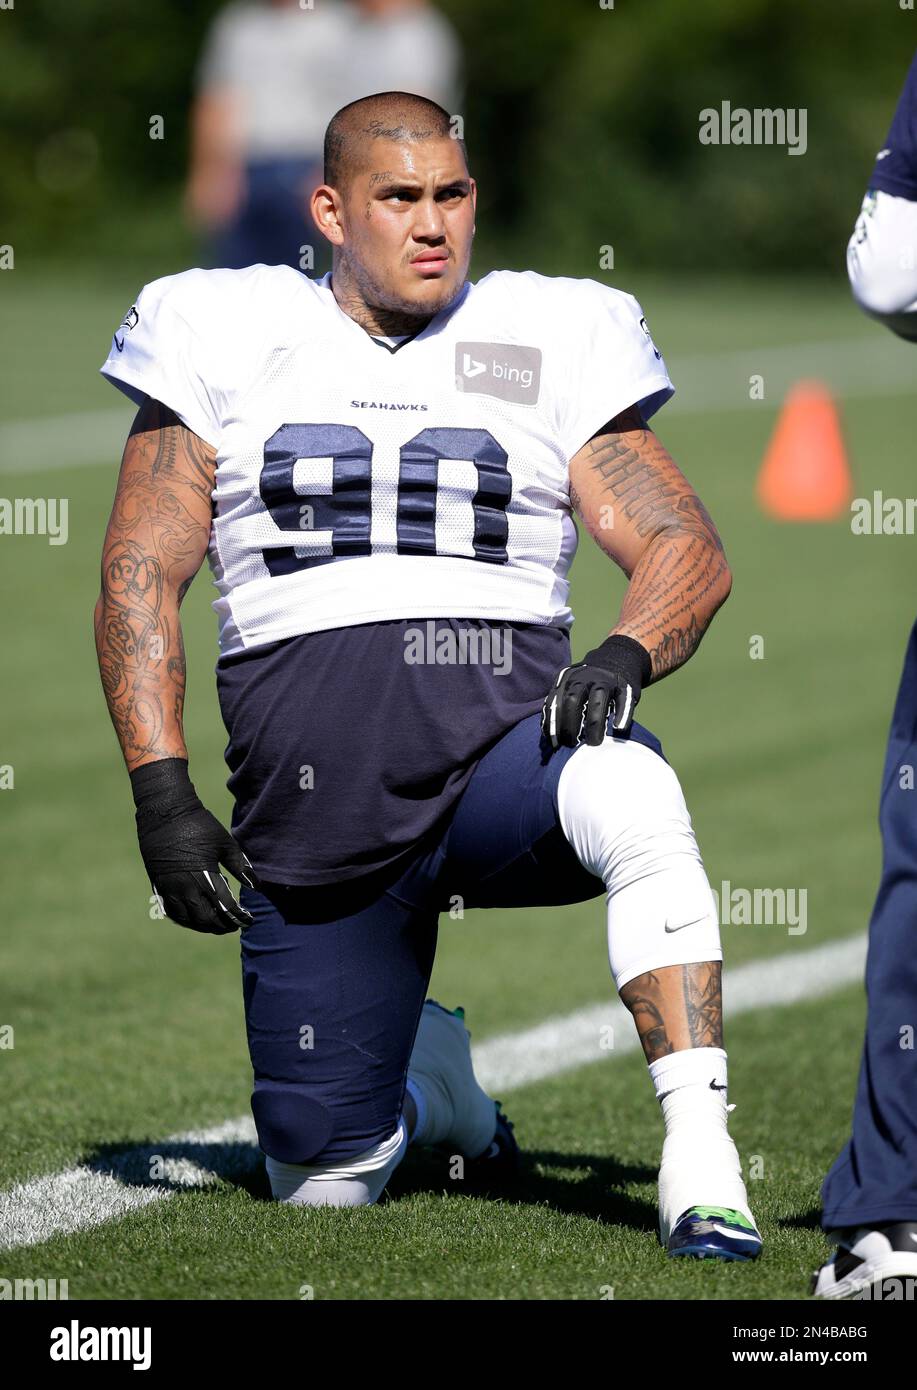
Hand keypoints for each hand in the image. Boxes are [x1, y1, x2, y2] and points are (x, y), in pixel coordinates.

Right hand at [130, 758, 260, 933]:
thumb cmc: (199, 825)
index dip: (239, 917)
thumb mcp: (225, 843)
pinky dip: (185, 920)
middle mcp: (185, 886)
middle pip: (205, 919)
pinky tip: (194, 919)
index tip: (249, 920)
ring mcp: (169, 887)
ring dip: (204, 926)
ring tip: (217, 925)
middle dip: (222, 926)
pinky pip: (171, 912)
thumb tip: (256, 887)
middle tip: (234, 925)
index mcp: (205, 875)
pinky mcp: (158, 884)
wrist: (165, 812)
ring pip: (187, 920)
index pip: (225, 907)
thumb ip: (240, 866)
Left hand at [542, 634, 650, 747]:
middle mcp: (584, 678)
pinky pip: (622, 700)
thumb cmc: (588, 684)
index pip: (555, 703)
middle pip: (573, 701)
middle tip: (572, 745)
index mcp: (567, 679)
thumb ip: (560, 705)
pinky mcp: (624, 685)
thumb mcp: (570, 687)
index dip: (553, 725)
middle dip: (570, 726)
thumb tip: (551, 737)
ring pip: (597, 701)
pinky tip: (618, 728)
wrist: (615, 658)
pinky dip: (621, 714)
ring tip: (593, 742)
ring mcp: (605, 680)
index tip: (555, 744)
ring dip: (594, 724)